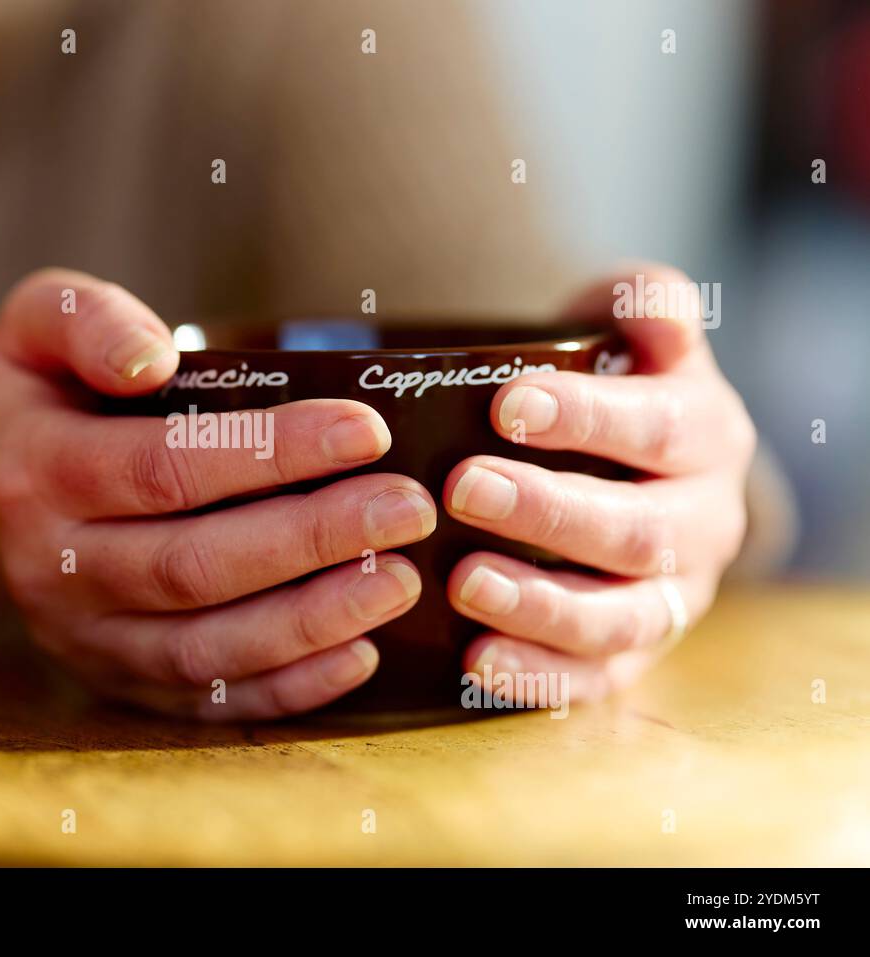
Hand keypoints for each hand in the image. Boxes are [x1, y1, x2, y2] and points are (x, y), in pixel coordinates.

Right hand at [0, 268, 437, 718]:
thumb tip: (151, 361)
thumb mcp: (41, 324)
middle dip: (311, 539)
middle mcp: (51, 569)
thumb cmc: (55, 394)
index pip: (161, 469)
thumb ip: (88, 322)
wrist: (0, 492)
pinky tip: (361, 653)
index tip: (366, 431)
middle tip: (407, 508)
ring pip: (205, 649)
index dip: (267, 454)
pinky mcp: (119, 681)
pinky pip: (207, 702)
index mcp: (37, 474)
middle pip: (192, 567)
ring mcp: (85, 638)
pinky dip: (287, 688)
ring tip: (400, 580)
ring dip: (311, 620)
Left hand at [445, 264, 755, 701]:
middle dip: (548, 511)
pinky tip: (475, 661)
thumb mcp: (632, 332)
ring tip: (464, 583)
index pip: (660, 428)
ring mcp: (670, 598)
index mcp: (707, 437)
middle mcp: (702, 524)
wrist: (625, 466)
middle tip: (465, 488)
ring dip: (542, 605)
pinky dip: (539, 676)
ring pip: (620, 617)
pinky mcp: (630, 654)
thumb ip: (645, 305)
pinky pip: (594, 679)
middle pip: (636, 529)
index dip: (588, 419)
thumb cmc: (610, 389)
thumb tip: (652, 307)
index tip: (506, 403)